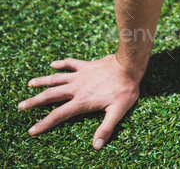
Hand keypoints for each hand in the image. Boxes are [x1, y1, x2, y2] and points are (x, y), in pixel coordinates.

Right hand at [18, 54, 140, 148]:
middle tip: (21, 105)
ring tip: (30, 84)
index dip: (44, 124)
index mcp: (82, 101)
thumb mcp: (117, 111)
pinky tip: (53, 64)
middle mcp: (77, 87)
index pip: (58, 115)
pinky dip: (61, 64)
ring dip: (42, 81)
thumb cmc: (125, 89)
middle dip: (35, 101)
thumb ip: (106, 128)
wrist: (128, 65)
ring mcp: (81, 75)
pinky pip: (71, 63)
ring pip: (57, 78)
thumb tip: (96, 146)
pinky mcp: (86, 65)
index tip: (31, 130)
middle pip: (51, 95)